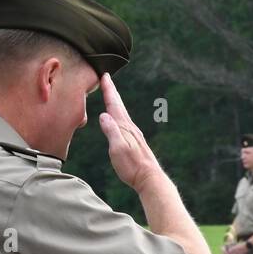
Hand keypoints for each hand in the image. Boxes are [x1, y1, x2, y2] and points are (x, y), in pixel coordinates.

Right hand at [97, 72, 164, 192]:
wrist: (149, 178)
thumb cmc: (132, 166)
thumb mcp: (118, 149)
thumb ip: (111, 131)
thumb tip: (103, 115)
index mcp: (124, 127)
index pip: (114, 104)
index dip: (109, 90)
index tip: (105, 76)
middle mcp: (130, 127)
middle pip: (119, 106)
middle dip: (112, 91)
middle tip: (107, 79)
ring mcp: (133, 134)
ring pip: (122, 113)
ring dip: (115, 102)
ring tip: (111, 95)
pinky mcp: (135, 141)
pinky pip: (124, 122)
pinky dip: (119, 114)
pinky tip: (119, 119)